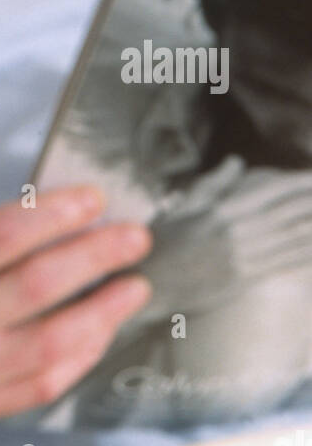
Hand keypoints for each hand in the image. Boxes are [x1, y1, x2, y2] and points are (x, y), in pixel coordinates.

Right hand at [0, 188, 151, 426]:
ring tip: (132, 286)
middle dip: (98, 255)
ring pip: (55, 341)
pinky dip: (80, 355)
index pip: (7, 235)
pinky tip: (98, 330)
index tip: (94, 199)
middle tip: (133, 237)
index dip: (58, 213)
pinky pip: (42, 382)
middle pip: (41, 284)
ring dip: (104, 310)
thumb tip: (43, 225)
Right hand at [142, 158, 311, 315]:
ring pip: (292, 240)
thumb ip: (214, 183)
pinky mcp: (245, 280)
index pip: (271, 192)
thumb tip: (238, 161)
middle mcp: (236, 234)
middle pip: (289, 214)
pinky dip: (306, 254)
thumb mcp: (182, 203)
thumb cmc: (161, 240)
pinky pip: (284, 264)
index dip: (299, 183)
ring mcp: (243, 259)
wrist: (149, 284)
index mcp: (221, 210)